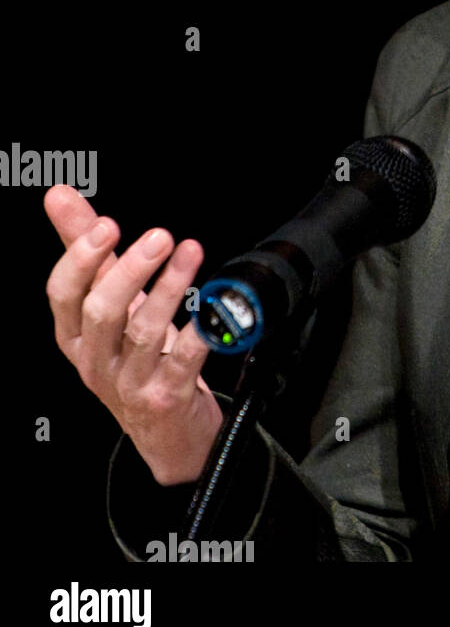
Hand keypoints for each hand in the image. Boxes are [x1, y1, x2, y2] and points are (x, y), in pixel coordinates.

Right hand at [44, 183, 223, 485]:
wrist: (164, 430)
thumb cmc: (132, 357)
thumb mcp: (105, 303)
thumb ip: (85, 248)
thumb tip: (60, 196)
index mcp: (77, 335)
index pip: (63, 295)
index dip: (81, 259)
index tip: (106, 225)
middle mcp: (98, 359)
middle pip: (102, 312)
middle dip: (129, 271)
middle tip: (158, 236)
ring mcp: (131, 381)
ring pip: (144, 332)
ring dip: (170, 288)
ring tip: (190, 252)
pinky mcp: (167, 396)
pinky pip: (184, 360)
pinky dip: (199, 332)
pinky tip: (213, 308)